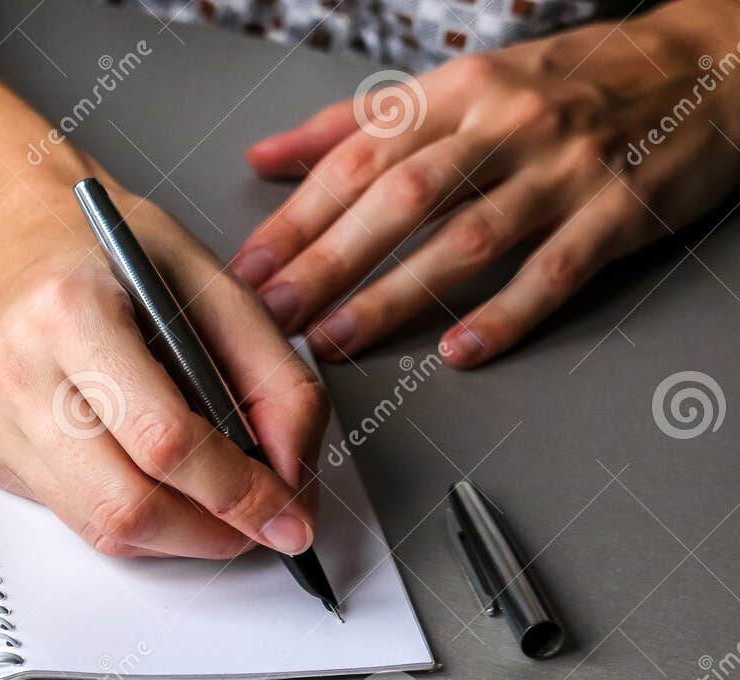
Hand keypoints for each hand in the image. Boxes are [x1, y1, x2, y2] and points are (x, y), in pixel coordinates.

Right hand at [0, 169, 327, 558]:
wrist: (17, 240)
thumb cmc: (113, 257)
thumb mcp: (213, 284)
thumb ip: (272, 375)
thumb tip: (293, 476)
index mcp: (69, 309)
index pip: (163, 439)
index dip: (237, 492)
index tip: (287, 516)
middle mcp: (12, 366)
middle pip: (125, 504)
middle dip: (209, 533)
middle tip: (257, 527)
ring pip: (98, 526)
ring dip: (176, 536)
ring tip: (215, 509)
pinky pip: (71, 516)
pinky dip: (128, 516)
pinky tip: (146, 475)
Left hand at [231, 0, 739, 367]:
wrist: (711, 64)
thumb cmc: (570, 82)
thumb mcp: (464, 85)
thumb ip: (360, 123)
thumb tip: (267, 156)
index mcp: (461, 93)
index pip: (360, 156)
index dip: (298, 216)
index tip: (249, 265)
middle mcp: (508, 126)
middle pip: (401, 199)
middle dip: (327, 260)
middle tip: (274, 311)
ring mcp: (565, 171)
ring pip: (466, 239)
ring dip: (392, 296)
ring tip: (334, 340)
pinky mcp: (619, 214)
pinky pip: (553, 274)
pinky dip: (505, 316)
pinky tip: (458, 352)